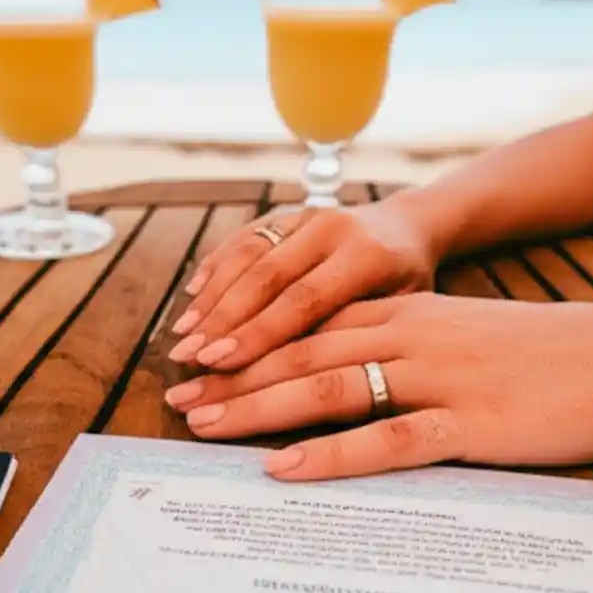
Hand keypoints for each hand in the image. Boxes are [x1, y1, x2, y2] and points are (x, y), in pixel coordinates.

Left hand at [164, 293, 592, 480]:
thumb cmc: (556, 355)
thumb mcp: (473, 336)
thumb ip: (418, 347)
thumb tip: (367, 374)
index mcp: (412, 313)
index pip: (311, 326)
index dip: (250, 347)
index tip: (202, 367)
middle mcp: (414, 336)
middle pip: (302, 352)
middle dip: (234, 376)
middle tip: (178, 399)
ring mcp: (440, 378)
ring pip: (328, 387)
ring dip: (259, 409)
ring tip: (203, 426)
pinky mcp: (472, 424)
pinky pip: (385, 439)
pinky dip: (328, 454)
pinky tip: (282, 467)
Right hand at [167, 200, 437, 371]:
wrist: (411, 227)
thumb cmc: (408, 287)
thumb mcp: (403, 313)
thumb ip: (353, 335)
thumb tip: (295, 379)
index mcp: (368, 256)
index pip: (303, 299)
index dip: (258, 332)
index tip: (219, 362)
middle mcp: (333, 228)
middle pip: (266, 276)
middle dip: (222, 319)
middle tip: (186, 356)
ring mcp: (307, 216)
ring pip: (249, 254)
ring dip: (211, 296)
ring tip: (181, 335)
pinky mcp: (288, 213)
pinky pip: (244, 237)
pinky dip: (215, 267)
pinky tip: (192, 295)